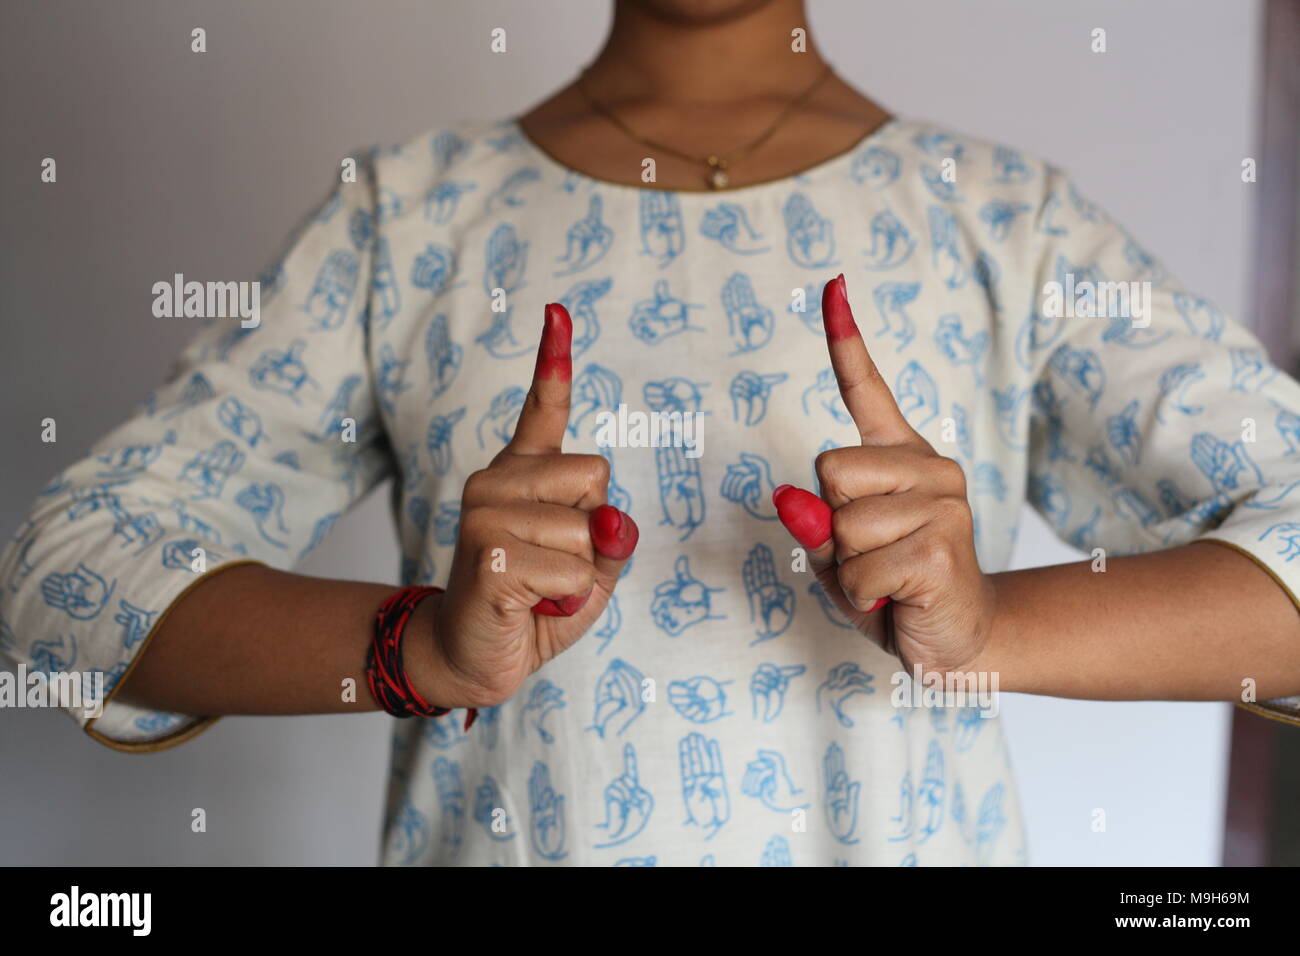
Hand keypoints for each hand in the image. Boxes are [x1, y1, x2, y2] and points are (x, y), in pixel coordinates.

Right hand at [418, 303, 639, 707]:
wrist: (471, 657)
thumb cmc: (536, 605)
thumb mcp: (592, 571)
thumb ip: (612, 539)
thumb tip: (611, 520)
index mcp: (523, 473)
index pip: (543, 408)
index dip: (553, 360)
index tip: (557, 311)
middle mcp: (495, 479)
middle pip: (596, 477)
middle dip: (596, 534)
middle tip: (554, 565)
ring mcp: (484, 511)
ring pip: (587, 531)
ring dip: (580, 575)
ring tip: (538, 590)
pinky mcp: (485, 552)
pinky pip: (570, 571)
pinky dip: (564, 600)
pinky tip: (526, 605)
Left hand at [773, 274, 994, 675]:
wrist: (957, 642)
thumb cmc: (892, 589)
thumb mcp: (840, 556)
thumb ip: (814, 524)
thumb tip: (790, 496)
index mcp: (901, 458)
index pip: (868, 390)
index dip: (846, 341)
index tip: (834, 284)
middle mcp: (930, 468)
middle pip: (829, 470)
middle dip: (831, 525)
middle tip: (869, 556)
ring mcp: (943, 504)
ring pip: (841, 525)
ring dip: (847, 570)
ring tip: (884, 581)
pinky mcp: (940, 547)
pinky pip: (858, 569)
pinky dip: (861, 597)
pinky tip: (896, 600)